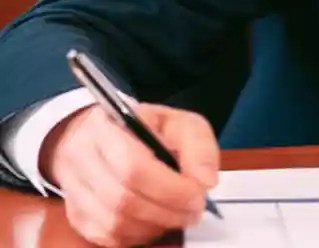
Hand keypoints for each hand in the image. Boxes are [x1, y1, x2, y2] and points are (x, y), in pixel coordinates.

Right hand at [41, 103, 218, 247]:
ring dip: (154, 226)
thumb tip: (204, 182)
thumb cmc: (147, 128)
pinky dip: (136, 235)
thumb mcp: (181, 123)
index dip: (170, 189)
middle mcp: (79, 157)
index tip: (198, 195)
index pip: (133, 167)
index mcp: (105, 127)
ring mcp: (72, 188)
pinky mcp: (75, 213)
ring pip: (112, 223)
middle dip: (167, 211)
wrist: (105, 134)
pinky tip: (155, 222)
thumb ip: (199, 148)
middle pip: (122, 200)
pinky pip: (105, 236)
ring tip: (178, 216)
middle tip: (194, 211)